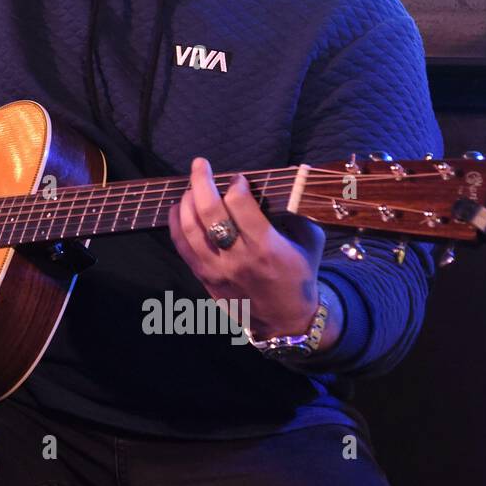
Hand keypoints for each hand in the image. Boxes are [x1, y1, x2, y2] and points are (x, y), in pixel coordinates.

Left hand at [167, 157, 326, 339]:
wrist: (285, 321)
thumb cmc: (299, 276)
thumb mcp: (310, 242)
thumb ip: (297, 213)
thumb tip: (285, 185)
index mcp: (266, 248)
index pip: (239, 205)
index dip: (235, 185)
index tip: (237, 178)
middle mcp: (237, 258)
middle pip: (209, 212)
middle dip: (201, 181)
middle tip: (200, 164)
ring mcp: (216, 270)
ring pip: (190, 228)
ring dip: (186, 201)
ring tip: (191, 187)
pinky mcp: (204, 278)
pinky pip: (181, 247)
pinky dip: (175, 224)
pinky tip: (178, 209)